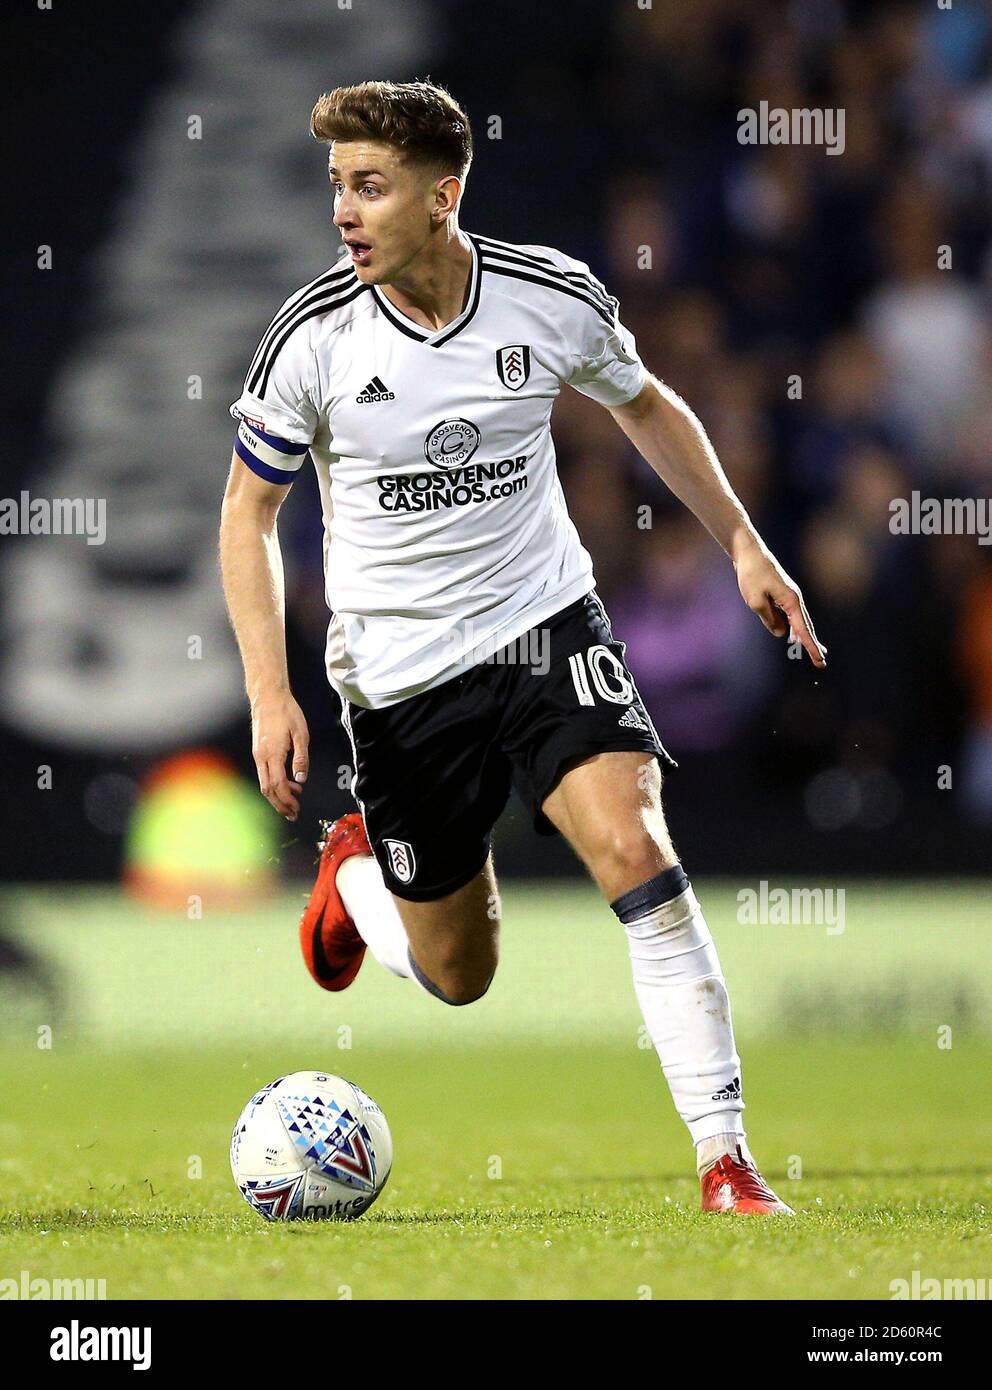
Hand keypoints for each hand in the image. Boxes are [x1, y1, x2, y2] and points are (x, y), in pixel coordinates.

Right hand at [250, 691, 309, 820]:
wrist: (268, 697)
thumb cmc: (285, 711)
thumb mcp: (301, 733)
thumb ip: (301, 758)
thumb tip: (301, 778)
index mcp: (272, 753)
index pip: (277, 785)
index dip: (287, 800)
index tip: (296, 808)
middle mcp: (261, 756)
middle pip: (267, 789)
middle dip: (280, 805)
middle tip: (293, 814)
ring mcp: (258, 755)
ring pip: (264, 784)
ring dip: (277, 797)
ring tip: (292, 804)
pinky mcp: (258, 752)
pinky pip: (264, 775)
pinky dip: (275, 785)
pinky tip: (288, 785)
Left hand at [733, 534, 826, 667]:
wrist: (750, 553)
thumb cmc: (752, 575)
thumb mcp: (755, 601)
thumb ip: (769, 619)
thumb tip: (781, 633)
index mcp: (791, 601)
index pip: (803, 629)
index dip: (811, 647)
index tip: (820, 661)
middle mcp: (794, 599)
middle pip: (806, 626)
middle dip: (813, 645)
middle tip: (821, 663)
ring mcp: (789, 596)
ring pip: (800, 621)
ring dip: (805, 637)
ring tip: (814, 653)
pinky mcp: (782, 594)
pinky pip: (791, 615)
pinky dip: (795, 627)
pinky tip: (793, 636)